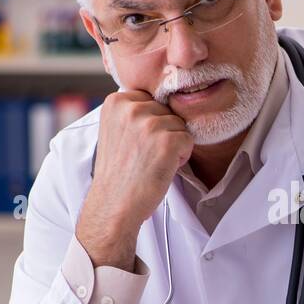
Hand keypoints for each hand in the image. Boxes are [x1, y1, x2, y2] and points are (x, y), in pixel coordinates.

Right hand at [76, 89, 193, 269]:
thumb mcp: (115, 130)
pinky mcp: (168, 140)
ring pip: (179, 125)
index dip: (149, 123)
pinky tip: (161, 168)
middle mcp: (131, 108)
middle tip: (143, 155)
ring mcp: (150, 124)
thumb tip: (161, 98)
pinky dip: (181, 156)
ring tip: (151, 162)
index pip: (151, 99)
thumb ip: (132, 111)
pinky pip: (189, 139)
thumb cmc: (119, 172)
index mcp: (116, 101)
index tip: (134, 143)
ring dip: (172, 145)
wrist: (114, 205)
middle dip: (162, 132)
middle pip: (167, 110)